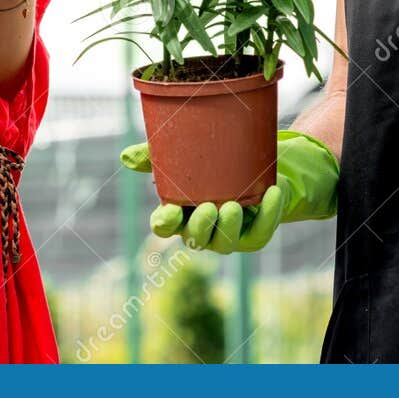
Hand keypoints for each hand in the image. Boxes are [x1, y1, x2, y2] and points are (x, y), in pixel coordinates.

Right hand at [119, 130, 338, 254]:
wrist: (261, 166)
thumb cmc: (217, 162)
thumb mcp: (188, 154)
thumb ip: (156, 155)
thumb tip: (126, 158)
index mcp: (180, 212)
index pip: (164, 225)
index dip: (165, 223)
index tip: (169, 214)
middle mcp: (201, 228)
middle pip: (194, 237)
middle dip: (199, 227)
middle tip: (208, 208)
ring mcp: (228, 235)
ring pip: (224, 242)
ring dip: (228, 227)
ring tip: (233, 206)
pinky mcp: (254, 235)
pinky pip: (259, 233)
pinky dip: (268, 214)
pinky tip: (272, 193)